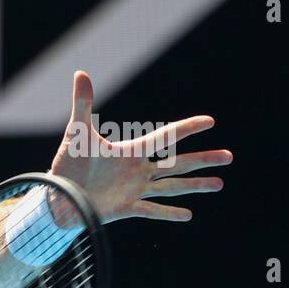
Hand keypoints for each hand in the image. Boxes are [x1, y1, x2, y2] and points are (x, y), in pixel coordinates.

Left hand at [48, 70, 231, 222]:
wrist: (58, 193)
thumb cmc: (69, 163)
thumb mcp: (77, 132)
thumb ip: (82, 104)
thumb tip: (80, 72)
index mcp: (131, 151)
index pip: (165, 137)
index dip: (186, 128)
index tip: (210, 121)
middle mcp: (138, 171)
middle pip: (177, 163)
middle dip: (203, 159)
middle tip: (229, 156)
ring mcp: (134, 190)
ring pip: (171, 186)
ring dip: (195, 185)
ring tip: (219, 183)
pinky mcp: (125, 209)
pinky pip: (150, 211)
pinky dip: (168, 213)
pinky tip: (188, 214)